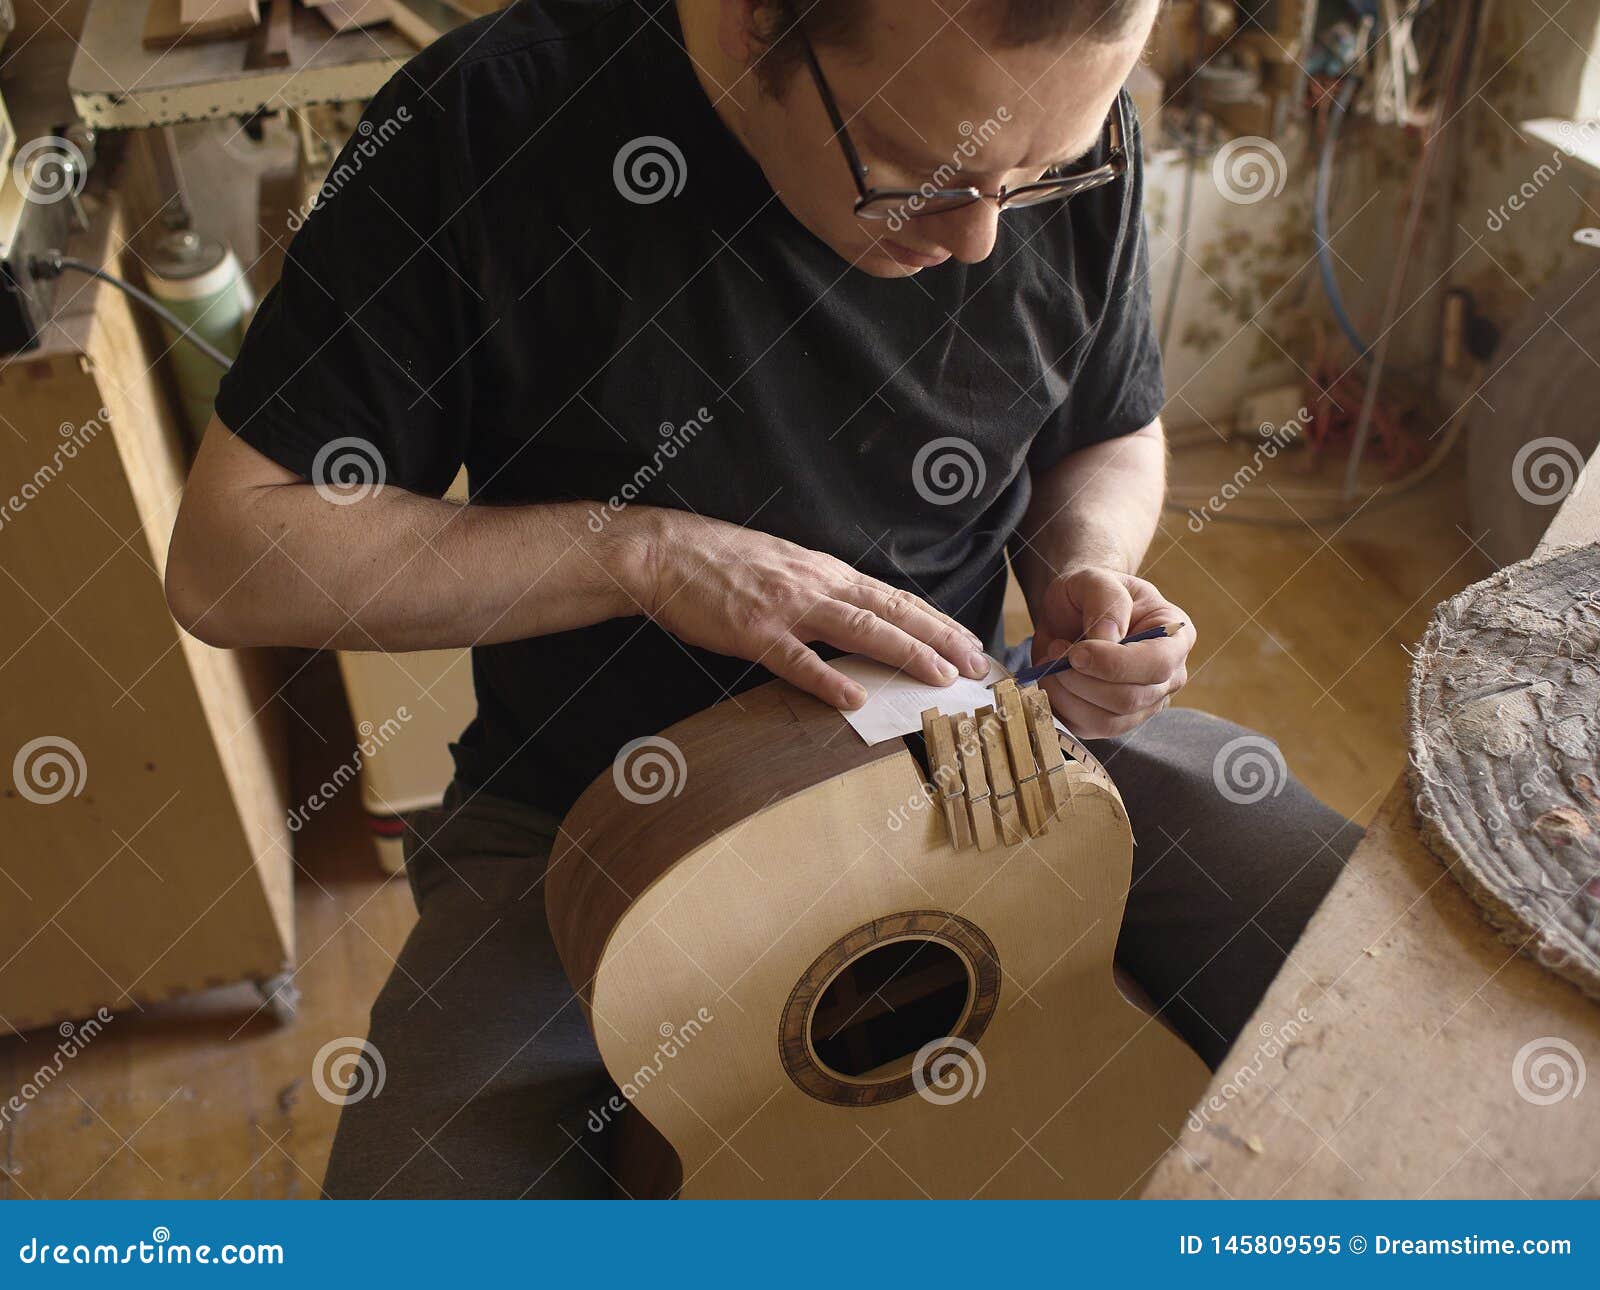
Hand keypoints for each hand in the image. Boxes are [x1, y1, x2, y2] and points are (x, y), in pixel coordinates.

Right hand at [636, 510, 990, 708]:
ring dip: (905, 653)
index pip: (894, 598)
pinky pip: (797, 660)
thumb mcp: (784, 568)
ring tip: (940, 676)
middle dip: (940, 638)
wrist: (666, 552)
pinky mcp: (753, 631)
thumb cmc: (721, 563)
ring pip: (860, 630)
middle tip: (977, 665)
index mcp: (825, 572)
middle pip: (892, 611)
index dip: (937, 621)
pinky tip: (856, 698)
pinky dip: (828, 680)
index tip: (969, 643)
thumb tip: (858, 618)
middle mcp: (816, 585)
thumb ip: (821, 592)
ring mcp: (786, 607)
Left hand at [1031, 566, 1194, 738]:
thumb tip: (1106, 638)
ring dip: (1067, 694)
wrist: (1073, 611)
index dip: (1114, 664)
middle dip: (1082, 679)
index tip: (1076, 651)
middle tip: (1056, 650)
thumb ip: (1106, 600)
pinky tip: (1052, 681)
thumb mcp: (1096, 579)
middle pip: (1130, 698)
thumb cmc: (1091, 594)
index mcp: (1175, 638)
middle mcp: (1167, 677)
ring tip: (1050, 662)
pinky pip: (1086, 729)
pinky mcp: (1113, 722)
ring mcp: (1143, 704)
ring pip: (1106, 721)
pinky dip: (1060, 707)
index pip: (1156, 664)